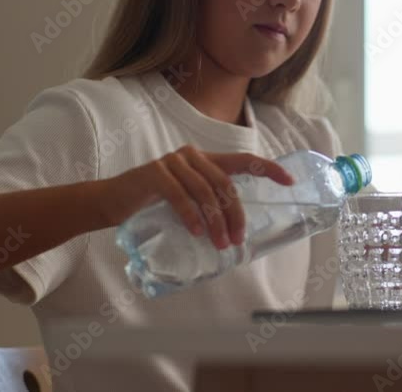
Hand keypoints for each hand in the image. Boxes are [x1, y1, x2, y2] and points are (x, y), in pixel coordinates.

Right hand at [97, 147, 293, 248]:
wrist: (111, 201)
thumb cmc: (153, 203)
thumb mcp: (186, 201)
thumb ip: (208, 203)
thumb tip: (235, 230)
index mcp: (205, 161)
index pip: (244, 161)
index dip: (268, 169)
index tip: (290, 182)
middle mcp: (192, 156)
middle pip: (225, 185)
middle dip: (235, 215)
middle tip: (236, 240)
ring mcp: (172, 162)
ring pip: (205, 191)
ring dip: (216, 221)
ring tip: (220, 244)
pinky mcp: (154, 173)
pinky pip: (180, 195)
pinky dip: (191, 215)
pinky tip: (197, 232)